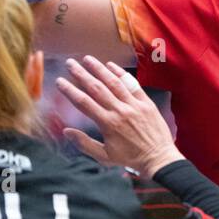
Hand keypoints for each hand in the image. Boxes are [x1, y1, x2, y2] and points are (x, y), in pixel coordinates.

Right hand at [57, 56, 182, 176]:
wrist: (159, 159)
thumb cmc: (131, 159)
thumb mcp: (105, 157)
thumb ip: (85, 144)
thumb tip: (66, 131)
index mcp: (107, 124)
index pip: (84, 103)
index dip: (70, 90)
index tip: (60, 81)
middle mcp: (119, 111)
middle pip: (96, 88)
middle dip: (81, 74)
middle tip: (70, 63)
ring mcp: (134, 105)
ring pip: (114, 83)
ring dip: (99, 69)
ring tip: (87, 59)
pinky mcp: (146, 103)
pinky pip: (132, 85)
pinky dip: (121, 74)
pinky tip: (111, 65)